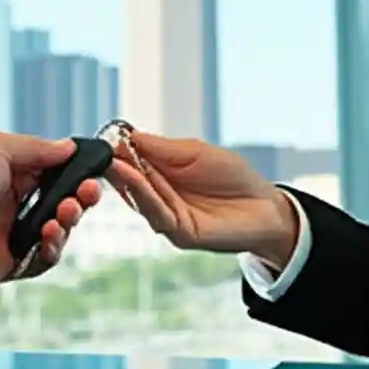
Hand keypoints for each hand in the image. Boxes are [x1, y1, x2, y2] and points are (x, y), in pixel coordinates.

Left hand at [0, 131, 102, 287]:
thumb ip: (37, 149)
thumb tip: (69, 146)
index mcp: (9, 175)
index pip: (54, 175)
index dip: (77, 174)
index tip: (95, 171)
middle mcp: (12, 205)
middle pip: (61, 205)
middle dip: (80, 199)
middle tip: (89, 194)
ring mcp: (10, 236)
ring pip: (57, 233)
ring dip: (68, 223)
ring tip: (64, 214)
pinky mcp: (8, 264)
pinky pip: (42, 261)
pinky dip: (52, 249)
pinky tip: (48, 236)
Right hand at [105, 132, 299, 268]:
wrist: (265, 206)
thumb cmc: (233, 177)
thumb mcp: (195, 153)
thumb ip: (163, 148)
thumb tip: (129, 136)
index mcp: (160, 175)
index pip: (130, 163)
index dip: (117, 152)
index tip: (105, 140)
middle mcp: (159, 197)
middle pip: (129, 183)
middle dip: (116, 167)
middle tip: (102, 152)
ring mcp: (167, 216)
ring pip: (140, 199)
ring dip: (126, 181)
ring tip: (115, 163)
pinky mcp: (179, 232)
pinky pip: (157, 214)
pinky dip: (144, 196)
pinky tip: (135, 179)